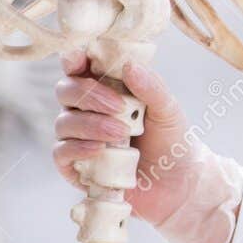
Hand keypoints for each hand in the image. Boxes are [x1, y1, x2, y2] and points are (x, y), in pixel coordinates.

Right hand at [53, 51, 242, 242]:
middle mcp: (87, 112)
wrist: (180, 185)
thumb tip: (129, 65)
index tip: (80, 57)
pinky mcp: (77, 167)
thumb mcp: (168, 109)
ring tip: (121, 132)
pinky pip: (61, 153)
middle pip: (65, 91)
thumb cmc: (172, 141)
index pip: (80, 68)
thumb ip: (150, 86)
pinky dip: (78, 147)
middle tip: (119, 106)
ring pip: (64, 122)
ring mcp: (79, 139)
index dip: (74, 58)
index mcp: (106, 90)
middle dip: (88, 94)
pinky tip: (99, 149)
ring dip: (91, 124)